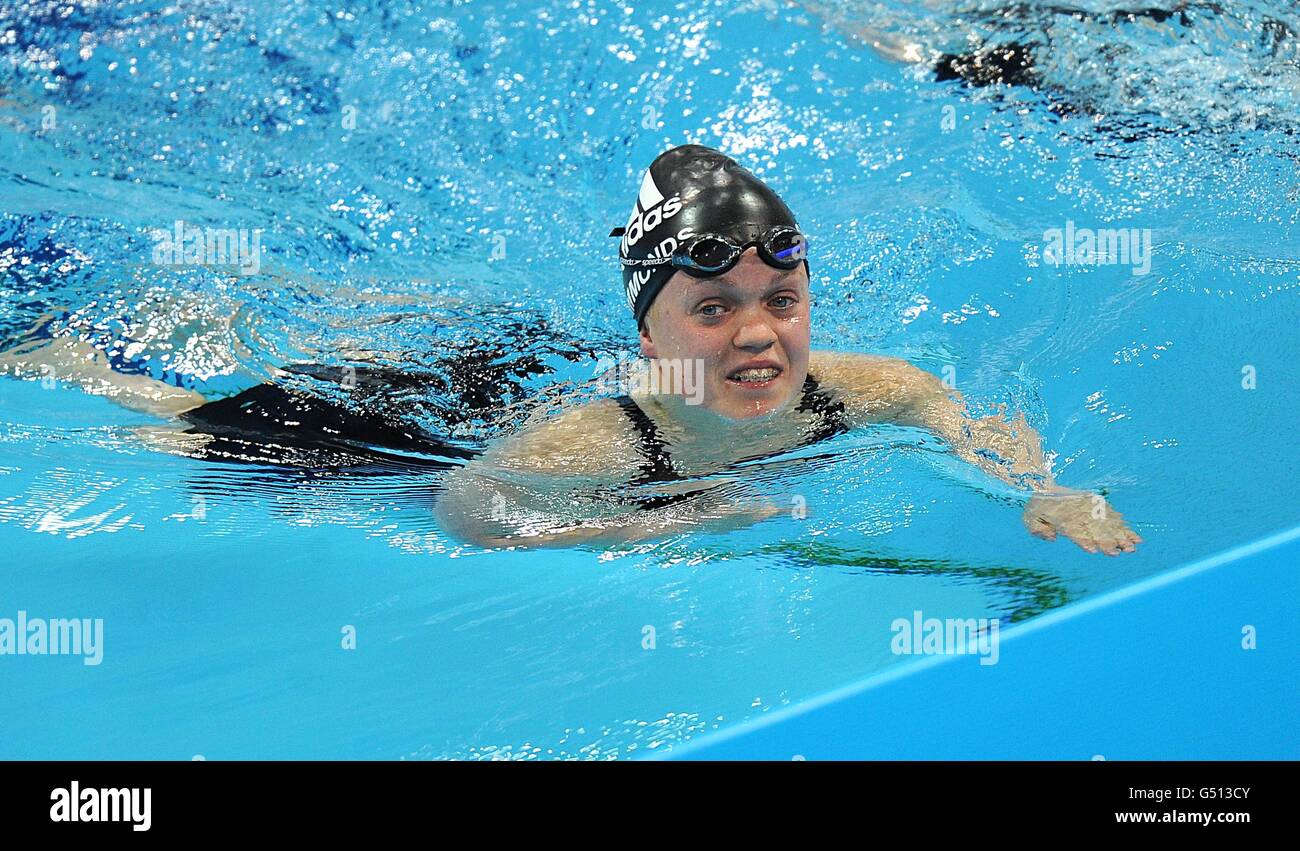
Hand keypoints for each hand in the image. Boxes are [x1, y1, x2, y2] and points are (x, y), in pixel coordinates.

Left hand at [1022, 487, 1141, 554]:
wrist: (1042, 484)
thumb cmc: (1037, 507)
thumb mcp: (1029, 519)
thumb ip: (1038, 530)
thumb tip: (1052, 537)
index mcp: (1060, 517)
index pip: (1074, 530)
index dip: (1083, 540)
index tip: (1093, 550)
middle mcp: (1077, 511)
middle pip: (1095, 528)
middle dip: (1108, 540)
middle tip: (1121, 551)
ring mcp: (1088, 506)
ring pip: (1108, 522)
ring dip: (1122, 535)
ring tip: (1134, 547)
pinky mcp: (1096, 502)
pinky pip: (1112, 514)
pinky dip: (1124, 526)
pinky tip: (1134, 536)